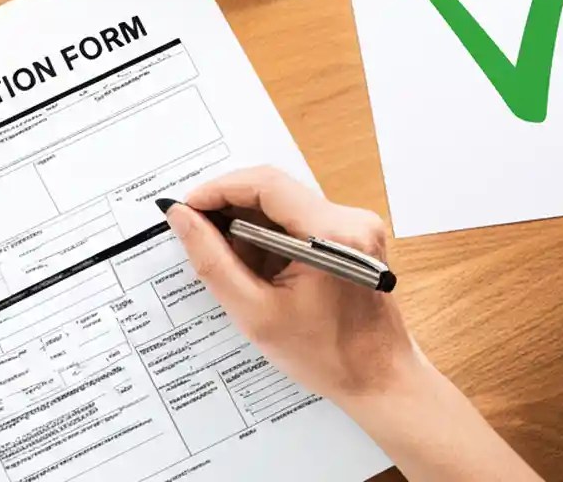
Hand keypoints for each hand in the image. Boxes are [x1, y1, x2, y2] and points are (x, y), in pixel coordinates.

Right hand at [163, 167, 542, 480]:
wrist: (381, 378)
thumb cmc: (326, 356)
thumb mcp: (255, 313)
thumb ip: (213, 261)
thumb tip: (182, 218)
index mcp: (331, 235)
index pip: (265, 184)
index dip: (218, 189)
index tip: (186, 207)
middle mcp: (350, 219)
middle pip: (274, 190)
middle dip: (230, 210)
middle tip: (199, 237)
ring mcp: (356, 225)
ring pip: (284, 205)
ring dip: (250, 227)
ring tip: (236, 268)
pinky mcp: (354, 235)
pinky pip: (300, 220)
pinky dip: (271, 237)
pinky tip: (261, 271)